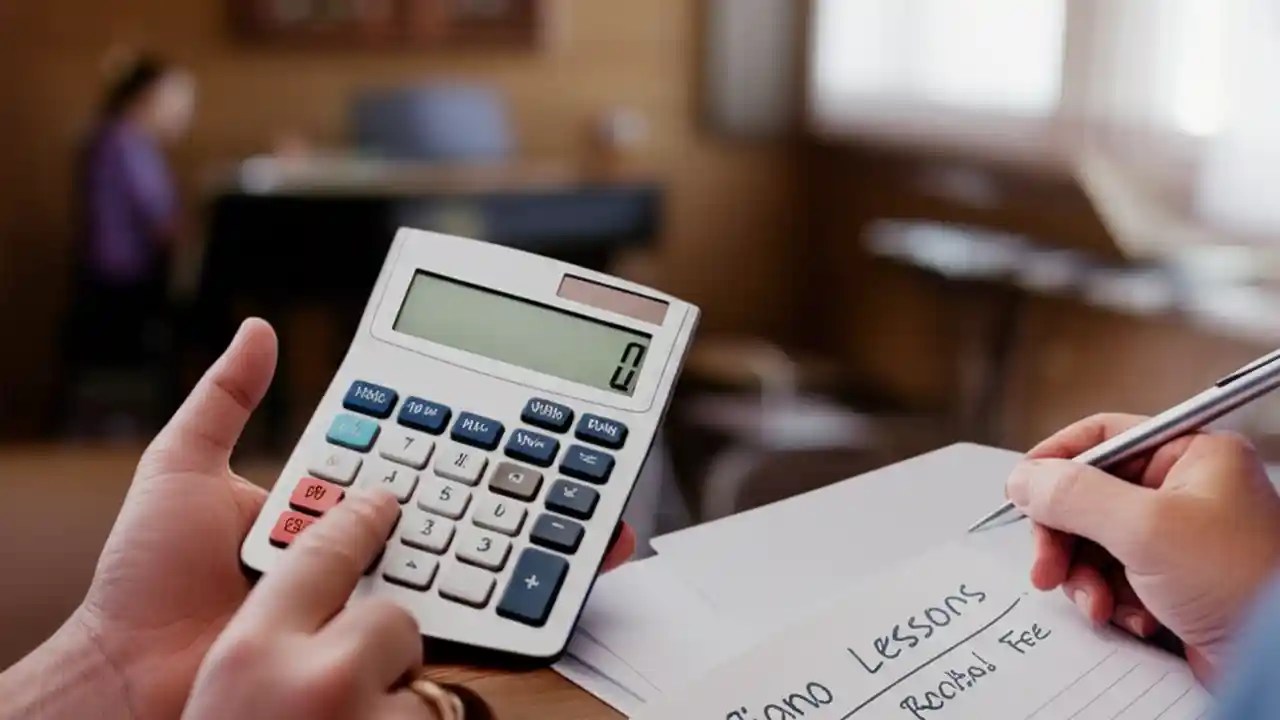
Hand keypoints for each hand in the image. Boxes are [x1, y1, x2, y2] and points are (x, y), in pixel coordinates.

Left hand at [7, 319, 635, 719]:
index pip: (408, 458)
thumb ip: (224, 402)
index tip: (512, 412)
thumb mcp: (181, 470)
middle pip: (453, 508)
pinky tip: (550, 577)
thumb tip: (260, 329)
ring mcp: (371, 599)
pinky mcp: (376, 649)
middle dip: (523, 484)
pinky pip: (448, 621)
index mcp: (328, 506)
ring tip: (593, 514)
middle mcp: (359, 551)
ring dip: (535, 539)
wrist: (132, 675)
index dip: (458, 437)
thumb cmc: (145, 582)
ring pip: (465, 561)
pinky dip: (505, 601)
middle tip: (582, 458)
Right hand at [1006, 413, 1279, 678]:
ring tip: (1096, 603)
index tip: (1022, 491)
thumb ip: (1074, 496)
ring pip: (1095, 542)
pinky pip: (1115, 578)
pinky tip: (1132, 618)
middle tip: (1047, 567)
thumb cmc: (1241, 583)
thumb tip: (1024, 478)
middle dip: (1064, 537)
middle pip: (1089, 495)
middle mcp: (1185, 489)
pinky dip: (1111, 600)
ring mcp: (1179, 537)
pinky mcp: (1173, 581)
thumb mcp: (1145, 528)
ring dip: (1085, 576)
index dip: (1056, 463)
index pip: (1103, 436)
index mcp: (1191, 455)